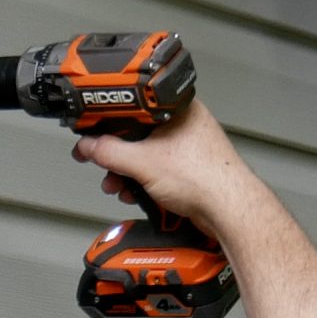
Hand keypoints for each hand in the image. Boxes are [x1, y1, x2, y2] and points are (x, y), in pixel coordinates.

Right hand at [71, 100, 252, 230]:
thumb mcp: (142, 162)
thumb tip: (87, 146)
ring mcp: (188, 146)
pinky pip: (158, 169)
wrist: (229, 209)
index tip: (90, 134)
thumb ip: (108, 152)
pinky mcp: (189, 168)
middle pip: (137, 134)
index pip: (132, 107)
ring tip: (117, 185)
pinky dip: (143, 181)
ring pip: (146, 154)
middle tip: (100, 164)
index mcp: (176, 108)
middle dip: (115, 155)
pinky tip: (135, 193)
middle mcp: (184, 123)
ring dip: (127, 172)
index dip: (107, 122)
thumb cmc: (204, 177)